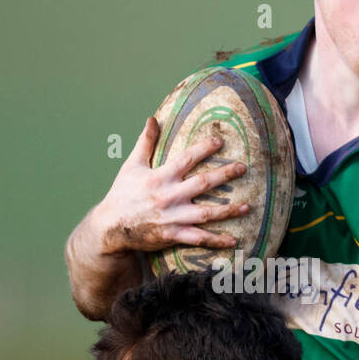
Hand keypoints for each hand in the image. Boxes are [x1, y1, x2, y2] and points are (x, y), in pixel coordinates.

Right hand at [91, 116, 248, 256]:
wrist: (110, 227)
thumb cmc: (122, 194)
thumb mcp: (131, 165)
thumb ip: (145, 142)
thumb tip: (153, 119)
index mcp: (160, 177)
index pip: (186, 159)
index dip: (204, 148)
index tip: (220, 141)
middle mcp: (168, 196)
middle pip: (202, 184)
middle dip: (224, 175)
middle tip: (243, 168)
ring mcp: (172, 217)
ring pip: (206, 214)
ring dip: (228, 210)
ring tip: (247, 206)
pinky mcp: (173, 235)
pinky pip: (198, 239)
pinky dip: (216, 241)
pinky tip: (234, 240)